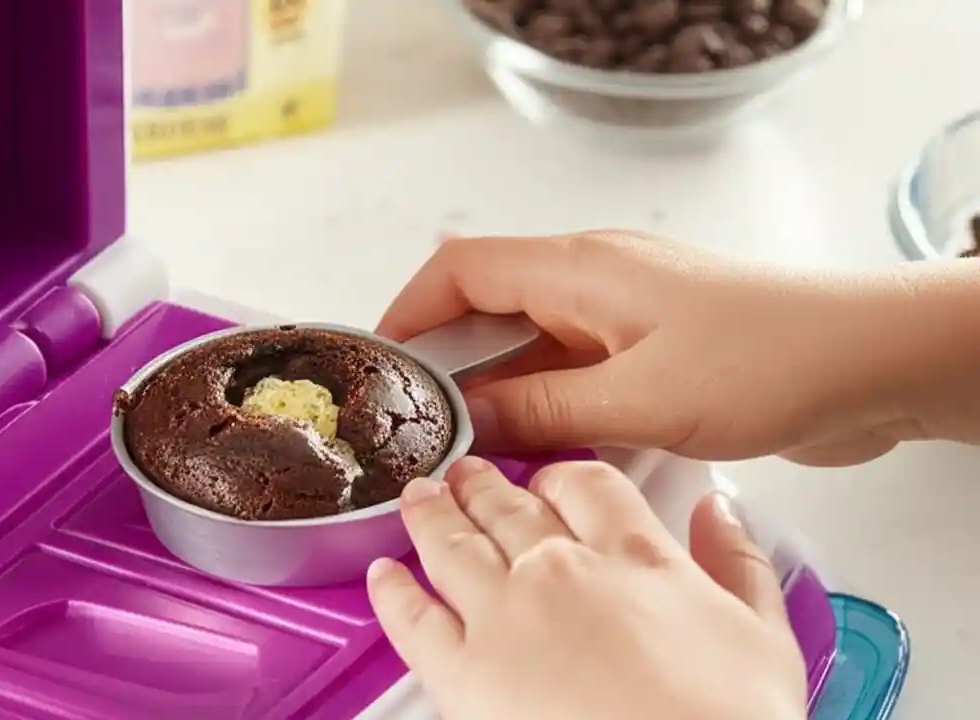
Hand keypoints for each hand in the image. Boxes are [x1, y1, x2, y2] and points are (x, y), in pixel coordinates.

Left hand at [367, 458, 806, 719]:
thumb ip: (741, 563)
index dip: (560, 475)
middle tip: (468, 471)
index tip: (550, 478)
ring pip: (451, 543)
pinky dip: (392, 590)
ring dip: (431, 514)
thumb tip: (723, 510)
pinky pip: (412, 616)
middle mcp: (559, 571)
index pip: (586, 486)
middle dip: (484, 484)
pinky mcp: (459, 670)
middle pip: (509, 506)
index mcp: (634, 557)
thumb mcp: (765, 638)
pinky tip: (382, 573)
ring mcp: (502, 615)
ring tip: (419, 496)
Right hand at [378, 232, 979, 464]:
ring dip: (503, 390)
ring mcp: (625, 312)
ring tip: (472, 448)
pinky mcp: (654, 346)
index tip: (378, 365)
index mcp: (579, 270)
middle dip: (448, 361)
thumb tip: (470, 423)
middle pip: (489, 303)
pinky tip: (542, 448)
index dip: (408, 310)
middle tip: (418, 423)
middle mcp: (595, 280)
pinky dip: (549, 401)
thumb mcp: (635, 400)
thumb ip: (542, 411)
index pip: (460, 267)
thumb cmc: (768, 361)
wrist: (870, 361)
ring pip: (533, 342)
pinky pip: (576, 367)